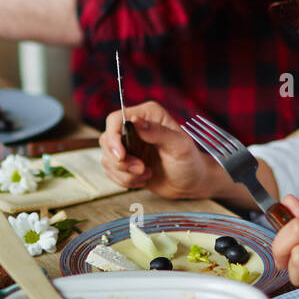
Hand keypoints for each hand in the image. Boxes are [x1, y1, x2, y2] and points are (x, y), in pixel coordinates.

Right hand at [98, 100, 231, 199]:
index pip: (115, 119)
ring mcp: (129, 146)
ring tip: (145, 174)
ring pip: (108, 158)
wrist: (191, 183)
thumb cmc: (190, 162)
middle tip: (141, 169)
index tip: (122, 156)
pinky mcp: (126, 162)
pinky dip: (125, 180)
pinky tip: (143, 180)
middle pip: (107, 140)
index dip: (114, 138)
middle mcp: (135, 127)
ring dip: (124, 173)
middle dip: (121, 160)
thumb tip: (135, 121)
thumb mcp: (179, 146)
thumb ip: (158, 133)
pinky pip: (111, 172)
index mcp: (148, 115)